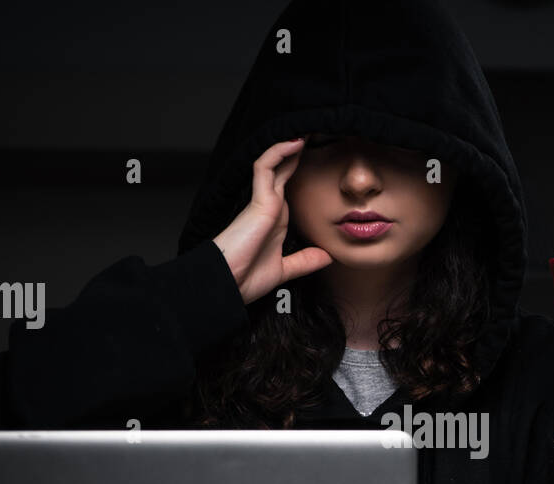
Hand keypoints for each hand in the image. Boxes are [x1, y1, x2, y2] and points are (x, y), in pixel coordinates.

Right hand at [212, 137, 332, 304]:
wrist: (227, 287)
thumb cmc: (245, 278)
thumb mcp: (283, 270)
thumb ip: (304, 261)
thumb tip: (326, 256)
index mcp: (276, 219)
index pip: (289, 185)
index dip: (301, 167)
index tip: (320, 153)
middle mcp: (270, 206)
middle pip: (283, 169)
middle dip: (298, 150)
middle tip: (317, 130)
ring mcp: (263, 202)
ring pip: (274, 162)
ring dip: (290, 144)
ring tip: (309, 127)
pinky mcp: (258, 202)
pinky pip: (265, 168)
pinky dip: (279, 152)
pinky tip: (295, 141)